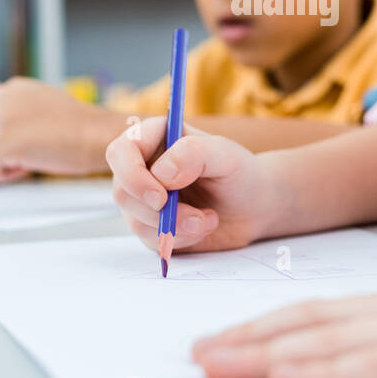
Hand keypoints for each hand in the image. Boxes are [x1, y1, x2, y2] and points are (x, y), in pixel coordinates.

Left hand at [0, 76, 125, 181]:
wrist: (99, 136)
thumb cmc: (78, 130)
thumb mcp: (39, 110)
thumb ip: (12, 115)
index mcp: (9, 89)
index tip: (28, 144)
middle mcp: (0, 97)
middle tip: (31, 155)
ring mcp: (0, 118)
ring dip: (1, 165)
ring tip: (32, 159)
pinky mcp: (2, 140)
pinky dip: (3, 175)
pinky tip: (28, 167)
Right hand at [105, 116, 278, 253]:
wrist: (254, 208)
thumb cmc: (240, 173)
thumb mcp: (226, 156)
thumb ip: (194, 154)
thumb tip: (161, 173)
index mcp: (155, 138)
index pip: (122, 151)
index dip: (132, 175)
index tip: (161, 196)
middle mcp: (144, 167)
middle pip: (122, 190)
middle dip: (157, 211)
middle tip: (195, 218)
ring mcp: (144, 198)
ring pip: (135, 220)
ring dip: (175, 226)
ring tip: (208, 219)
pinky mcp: (152, 226)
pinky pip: (150, 239)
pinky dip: (178, 239)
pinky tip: (202, 228)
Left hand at [190, 194, 376, 377]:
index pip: (336, 312)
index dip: (280, 324)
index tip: (238, 336)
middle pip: (317, 322)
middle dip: (252, 338)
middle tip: (197, 349)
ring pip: (333, 340)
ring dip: (265, 352)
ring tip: (213, 360)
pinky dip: (328, 372)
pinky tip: (286, 377)